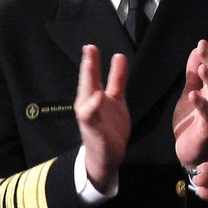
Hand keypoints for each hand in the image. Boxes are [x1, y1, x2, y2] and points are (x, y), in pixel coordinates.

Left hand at [75, 45, 129, 192]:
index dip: (88, 67)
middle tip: (90, 47)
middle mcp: (93, 100)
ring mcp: (105, 102)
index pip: (87, 82)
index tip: (89, 51)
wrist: (107, 160)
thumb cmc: (99, 148)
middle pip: (92, 78)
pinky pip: (118, 86)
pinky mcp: (117, 106)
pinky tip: (121, 63)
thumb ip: (92, 115)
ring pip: (106, 80)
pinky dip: (119, 75)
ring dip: (106, 67)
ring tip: (112, 53)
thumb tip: (95, 96)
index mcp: (86, 105)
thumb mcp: (95, 133)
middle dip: (91, 63)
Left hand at [173, 40, 207, 167]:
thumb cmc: (192, 121)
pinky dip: (202, 104)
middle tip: (202, 48)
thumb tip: (196, 51)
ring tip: (201, 68)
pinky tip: (193, 94)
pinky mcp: (207, 129)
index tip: (203, 43)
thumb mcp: (190, 93)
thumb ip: (193, 75)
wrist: (190, 152)